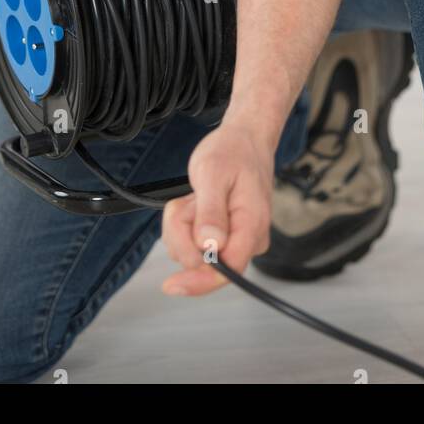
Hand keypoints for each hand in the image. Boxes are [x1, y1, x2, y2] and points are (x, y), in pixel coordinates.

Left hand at [160, 121, 274, 296]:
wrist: (244, 139)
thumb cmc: (233, 151)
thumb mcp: (213, 174)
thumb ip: (211, 211)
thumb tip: (210, 247)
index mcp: (251, 227)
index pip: (227, 271)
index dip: (198, 280)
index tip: (172, 285)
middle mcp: (247, 240)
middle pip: (203, 262)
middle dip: (183, 232)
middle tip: (191, 201)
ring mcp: (236, 239)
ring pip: (192, 252)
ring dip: (182, 225)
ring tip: (196, 197)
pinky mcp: (224, 237)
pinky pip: (192, 243)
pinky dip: (184, 223)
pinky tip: (196, 202)